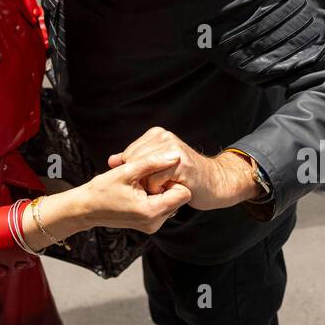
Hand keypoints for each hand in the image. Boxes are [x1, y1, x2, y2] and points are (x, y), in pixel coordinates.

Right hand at [72, 153, 192, 232]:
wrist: (86, 208)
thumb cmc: (102, 189)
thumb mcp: (127, 171)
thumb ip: (152, 162)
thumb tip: (175, 155)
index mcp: (151, 211)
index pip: (184, 193)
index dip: (173, 179)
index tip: (156, 172)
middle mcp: (155, 222)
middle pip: (178, 198)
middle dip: (166, 184)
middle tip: (145, 177)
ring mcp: (151, 225)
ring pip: (171, 201)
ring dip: (160, 190)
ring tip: (140, 183)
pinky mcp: (148, 224)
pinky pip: (162, 207)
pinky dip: (154, 196)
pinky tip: (138, 190)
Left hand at [108, 128, 256, 211]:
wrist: (214, 183)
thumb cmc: (184, 176)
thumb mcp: (156, 165)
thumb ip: (134, 161)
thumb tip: (111, 161)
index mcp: (157, 134)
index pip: (128, 155)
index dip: (134, 173)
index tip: (149, 179)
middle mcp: (165, 137)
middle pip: (133, 163)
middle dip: (141, 179)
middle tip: (157, 185)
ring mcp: (173, 149)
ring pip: (143, 172)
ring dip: (150, 185)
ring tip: (164, 186)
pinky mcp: (180, 164)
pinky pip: (154, 181)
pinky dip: (158, 190)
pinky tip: (171, 188)